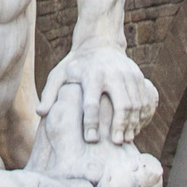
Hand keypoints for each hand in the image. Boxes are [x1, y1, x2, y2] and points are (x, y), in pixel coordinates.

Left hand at [39, 47, 156, 148]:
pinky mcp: (138, 76)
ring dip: (132, 124)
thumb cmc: (77, 65)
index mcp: (91, 74)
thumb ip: (51, 92)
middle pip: (121, 105)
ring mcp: (128, 74)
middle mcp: (112, 73)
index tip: (90, 139)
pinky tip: (135, 127)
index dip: (91, 123)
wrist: (100, 43)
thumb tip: (41, 113)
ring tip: (126, 139)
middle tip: (116, 143)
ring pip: (135, 104)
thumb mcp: (60, 74)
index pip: (92, 103)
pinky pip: (145, 99)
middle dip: (119, 126)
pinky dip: (142, 115)